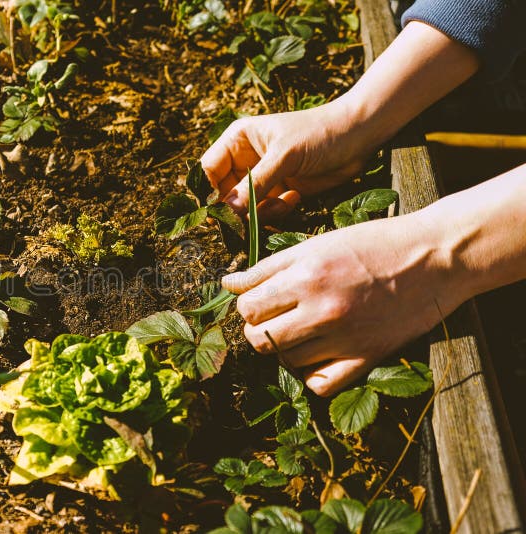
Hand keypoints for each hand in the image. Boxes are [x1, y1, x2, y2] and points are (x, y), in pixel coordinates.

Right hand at [200, 100, 374, 215]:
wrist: (359, 137)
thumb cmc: (319, 133)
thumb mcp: (284, 156)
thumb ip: (255, 183)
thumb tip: (228, 210)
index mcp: (237, 142)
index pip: (207, 171)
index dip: (207, 192)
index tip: (216, 212)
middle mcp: (244, 160)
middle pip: (222, 195)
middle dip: (235, 209)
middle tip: (248, 219)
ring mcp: (261, 178)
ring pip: (243, 209)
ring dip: (260, 212)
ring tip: (283, 202)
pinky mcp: (278, 193)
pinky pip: (264, 212)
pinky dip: (276, 212)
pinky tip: (295, 198)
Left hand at [221, 212, 472, 395]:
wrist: (435, 256)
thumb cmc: (373, 243)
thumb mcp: (316, 245)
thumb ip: (268, 267)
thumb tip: (228, 283)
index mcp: (306, 275)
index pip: (247, 307)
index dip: (248, 305)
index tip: (261, 301)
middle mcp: (321, 308)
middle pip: (259, 338)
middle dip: (259, 328)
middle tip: (276, 318)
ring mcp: (345, 337)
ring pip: (285, 361)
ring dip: (284, 349)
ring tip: (300, 332)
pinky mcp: (367, 358)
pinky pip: (319, 385)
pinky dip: (310, 375)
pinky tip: (317, 356)